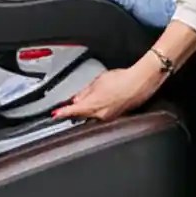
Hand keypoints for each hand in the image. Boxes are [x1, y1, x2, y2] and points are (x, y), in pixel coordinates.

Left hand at [52, 53, 166, 121]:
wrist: (139, 82)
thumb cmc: (122, 79)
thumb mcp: (98, 81)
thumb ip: (85, 91)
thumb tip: (77, 98)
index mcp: (93, 105)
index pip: (73, 111)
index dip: (62, 113)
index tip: (55, 114)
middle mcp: (100, 115)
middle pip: (82, 116)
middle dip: (75, 111)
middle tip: (69, 106)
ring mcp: (109, 117)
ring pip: (92, 116)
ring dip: (87, 109)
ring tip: (91, 98)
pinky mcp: (117, 116)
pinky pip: (102, 115)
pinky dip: (98, 109)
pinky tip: (103, 100)